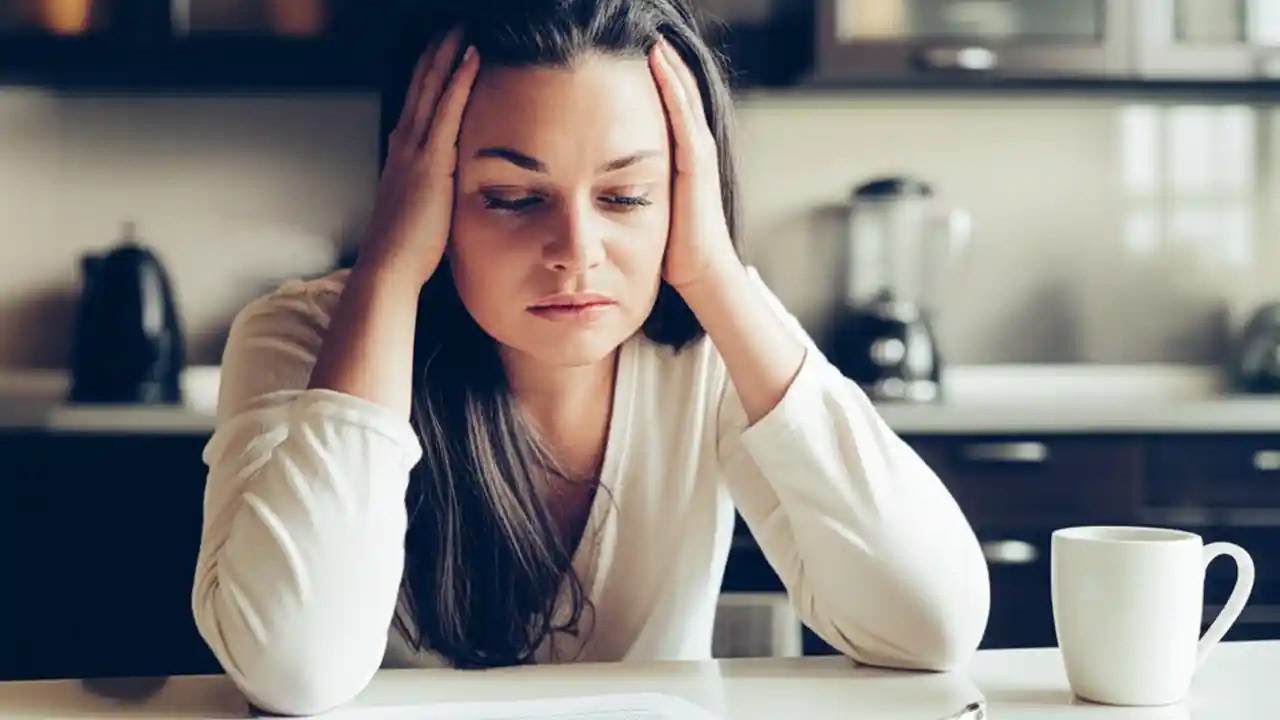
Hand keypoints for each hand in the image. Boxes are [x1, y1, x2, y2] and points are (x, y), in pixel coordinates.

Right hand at [358, 29, 478, 284]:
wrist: (390, 267)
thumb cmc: (408, 248)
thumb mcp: (419, 209)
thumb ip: (431, 190)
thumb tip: (445, 188)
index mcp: (402, 155)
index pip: (417, 103)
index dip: (430, 74)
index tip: (444, 51)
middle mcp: (404, 145)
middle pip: (421, 85)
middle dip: (436, 53)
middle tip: (452, 26)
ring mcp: (415, 150)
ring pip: (431, 88)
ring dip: (447, 54)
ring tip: (462, 28)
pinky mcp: (430, 161)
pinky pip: (447, 110)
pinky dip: (459, 81)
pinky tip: (472, 58)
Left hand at [648, 38, 737, 290]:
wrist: (700, 271)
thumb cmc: (673, 245)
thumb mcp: (649, 204)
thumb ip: (635, 184)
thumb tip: (600, 178)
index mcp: (684, 156)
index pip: (672, 106)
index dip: (656, 79)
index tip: (634, 55)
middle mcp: (696, 148)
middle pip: (681, 93)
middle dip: (664, 63)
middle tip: (646, 33)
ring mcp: (700, 153)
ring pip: (684, 96)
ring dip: (669, 65)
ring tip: (652, 38)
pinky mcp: (697, 162)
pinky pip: (683, 114)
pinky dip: (672, 86)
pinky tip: (659, 62)